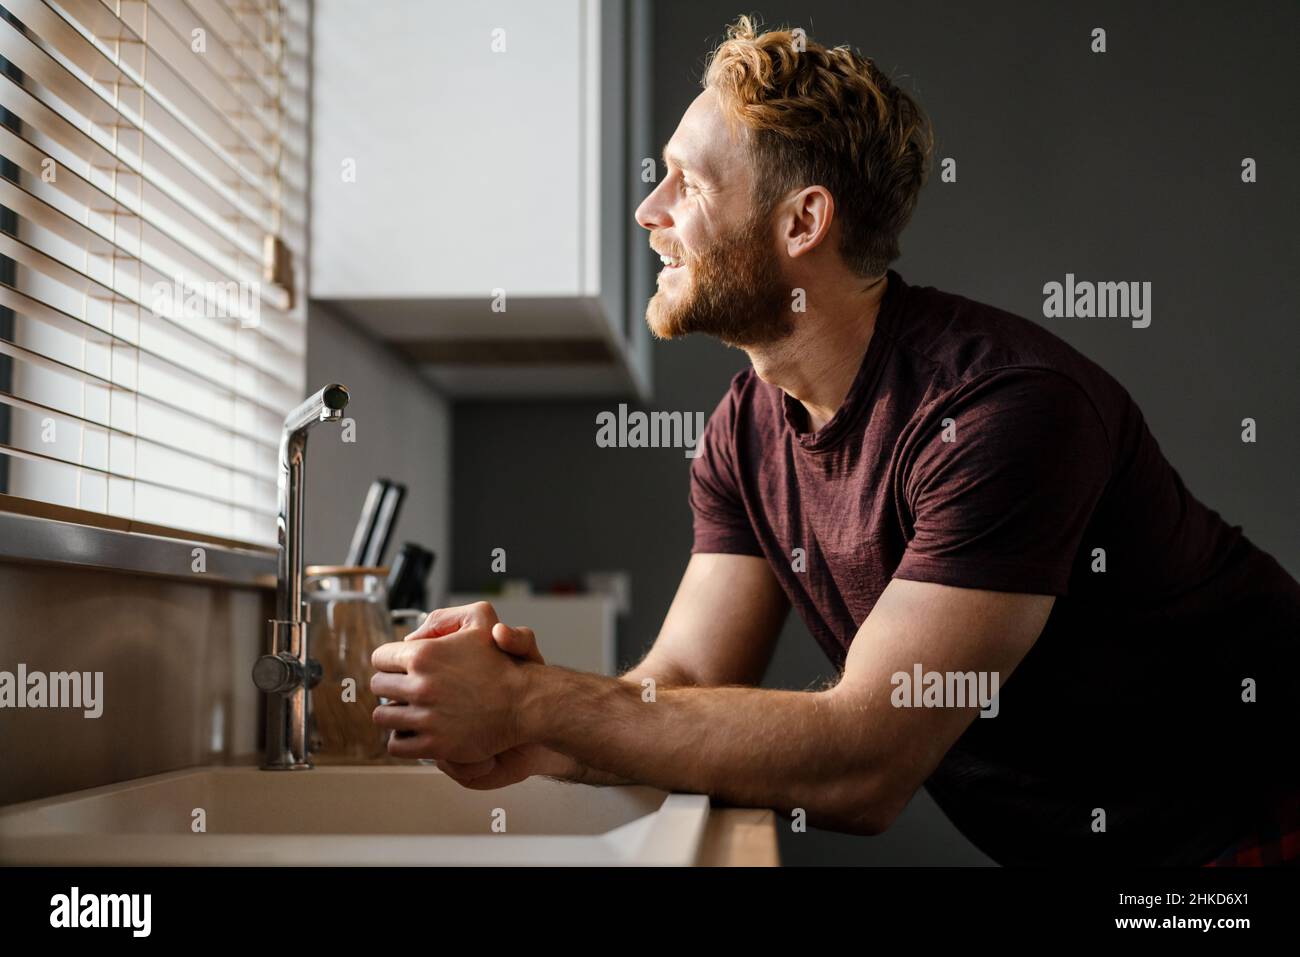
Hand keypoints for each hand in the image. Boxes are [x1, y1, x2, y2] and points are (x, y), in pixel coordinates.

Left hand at [391, 602, 576, 786]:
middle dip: (390, 685)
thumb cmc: (504, 663)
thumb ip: (443, 619)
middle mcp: (420, 686)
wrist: (525, 702)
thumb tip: (409, 639)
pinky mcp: (434, 745)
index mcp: (423, 654)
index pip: (380, 658)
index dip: (390, 661)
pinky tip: (415, 731)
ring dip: (393, 713)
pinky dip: (401, 739)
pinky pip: (396, 745)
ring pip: (383, 717)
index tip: (400, 668)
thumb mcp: (481, 618)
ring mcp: (426, 717)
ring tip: (409, 710)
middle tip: (406, 688)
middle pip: (378, 687)